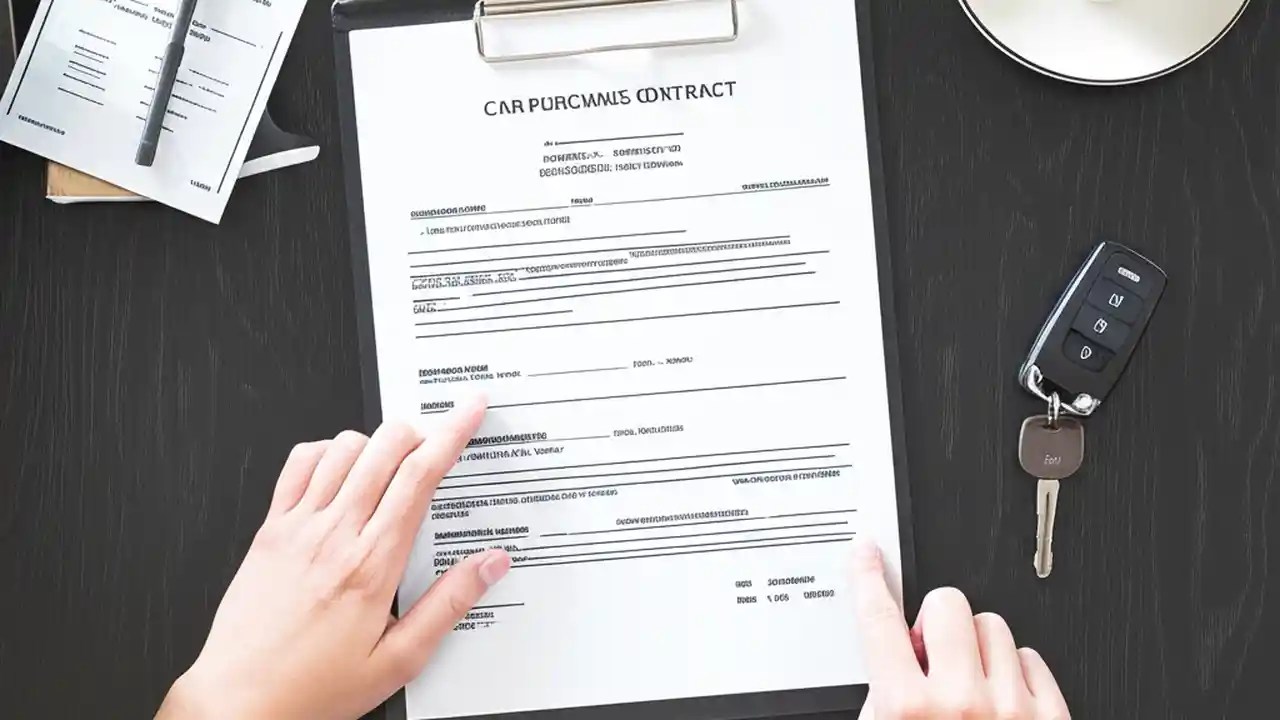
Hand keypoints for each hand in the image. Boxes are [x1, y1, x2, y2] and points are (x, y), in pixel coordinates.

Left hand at [156, 396, 509, 719]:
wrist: (240, 702)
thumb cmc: (312, 688)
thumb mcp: (399, 660)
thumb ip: (449, 605)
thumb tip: (489, 566)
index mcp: (373, 564)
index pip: (421, 477)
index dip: (451, 434)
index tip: (468, 412)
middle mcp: (335, 536)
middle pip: (386, 448)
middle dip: (418, 431)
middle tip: (434, 443)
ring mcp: (297, 528)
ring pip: (344, 447)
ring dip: (375, 441)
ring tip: (390, 461)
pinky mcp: (269, 531)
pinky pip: (297, 465)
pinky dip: (324, 451)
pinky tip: (337, 468)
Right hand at [852, 542, 1069, 719]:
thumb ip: (884, 693)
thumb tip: (895, 649)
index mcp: (908, 708)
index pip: (879, 620)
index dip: (869, 577)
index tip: (869, 553)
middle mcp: (960, 703)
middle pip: (947, 603)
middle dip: (937, 622)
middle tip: (935, 655)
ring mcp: (1009, 709)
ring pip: (993, 626)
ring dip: (978, 649)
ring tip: (972, 688)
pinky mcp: (1049, 717)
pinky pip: (1032, 657)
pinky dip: (1016, 673)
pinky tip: (1001, 701)